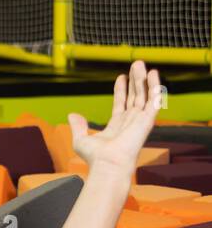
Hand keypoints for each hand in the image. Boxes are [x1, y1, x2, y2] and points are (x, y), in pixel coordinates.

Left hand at [69, 60, 161, 174]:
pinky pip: (154, 100)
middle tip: (136, 64)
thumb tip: (72, 115)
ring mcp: (140, 120)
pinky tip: (153, 74)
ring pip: (143, 95)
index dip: (121, 90)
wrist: (107, 164)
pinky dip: (154, 87)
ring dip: (143, 79)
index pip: (121, 103)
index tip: (121, 77)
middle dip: (135, 80)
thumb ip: (78, 126)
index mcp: (117, 126)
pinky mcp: (148, 120)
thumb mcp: (81, 139)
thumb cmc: (95, 157)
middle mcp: (131, 122)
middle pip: (134, 96)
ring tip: (140, 63)